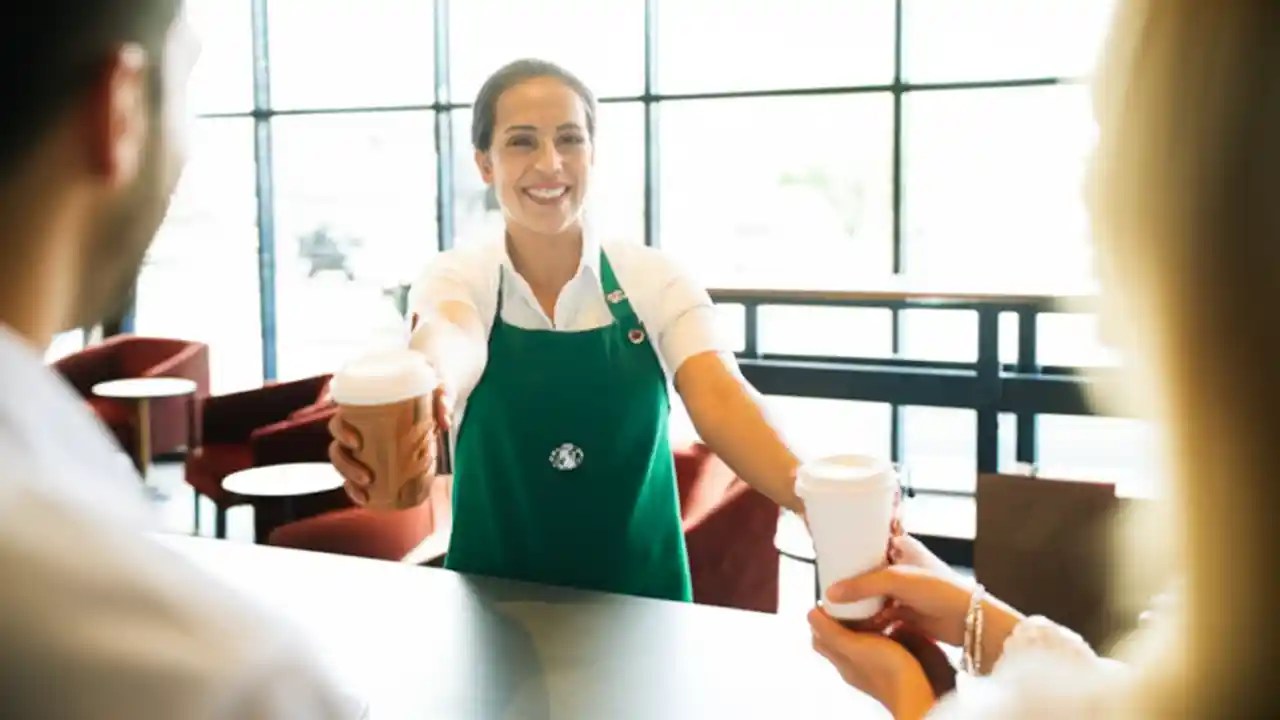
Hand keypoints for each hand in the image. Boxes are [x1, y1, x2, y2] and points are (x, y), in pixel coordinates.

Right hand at [327, 384, 448, 506]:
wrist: (431, 399)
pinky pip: (354, 477)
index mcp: (362, 408)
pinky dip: (356, 490)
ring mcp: (361, 446)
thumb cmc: (427, 388)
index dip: (341, 431)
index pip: (339, 419)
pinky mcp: (370, 460)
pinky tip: (365, 499)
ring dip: (350, 479)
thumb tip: (444, 420)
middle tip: (368, 476)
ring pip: (343, 464)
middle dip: (346, 465)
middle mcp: (356, 427)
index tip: (357, 442)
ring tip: (368, 487)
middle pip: (337, 448)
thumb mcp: (436, 387)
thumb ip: (442, 396)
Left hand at [808, 609, 937, 719]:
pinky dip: (881, 631)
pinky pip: (881, 645)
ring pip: (860, 641)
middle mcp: (855, 666)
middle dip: (840, 619)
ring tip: (870, 605)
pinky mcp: (893, 666)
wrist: (919, 694)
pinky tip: (890, 621)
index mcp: (842, 662)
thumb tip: (809, 615)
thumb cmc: (886, 671)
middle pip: (839, 638)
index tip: (828, 601)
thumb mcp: (854, 646)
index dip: (820, 619)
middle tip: (848, 600)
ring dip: (862, 624)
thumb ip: (831, 632)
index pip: (820, 639)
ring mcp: (874, 666)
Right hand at [830, 537, 974, 645]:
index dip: (849, 546)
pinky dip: (866, 618)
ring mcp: (902, 589)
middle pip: (866, 570)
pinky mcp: (904, 610)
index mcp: (901, 546)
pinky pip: (878, 613)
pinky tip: (851, 623)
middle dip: (848, 579)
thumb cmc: (938, 588)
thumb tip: (830, 593)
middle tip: (825, 584)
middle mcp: (900, 565)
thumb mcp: (895, 579)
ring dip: (856, 602)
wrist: (967, 619)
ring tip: (833, 606)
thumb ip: (861, 585)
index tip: (827, 551)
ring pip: (870, 593)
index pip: (868, 540)